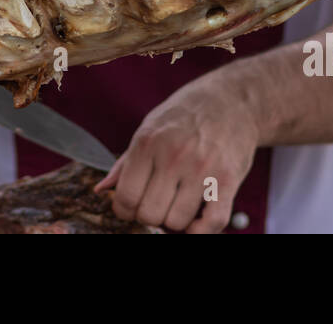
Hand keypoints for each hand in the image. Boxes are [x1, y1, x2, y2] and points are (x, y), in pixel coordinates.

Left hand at [95, 68, 259, 232]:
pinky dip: (200, 232)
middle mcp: (173, 157)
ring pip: (177, 222)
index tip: (130, 207)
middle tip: (155, 204)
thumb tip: (101, 190)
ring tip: (176, 205)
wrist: (232, 100)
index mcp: (148, 143)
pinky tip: (195, 222)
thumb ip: (125, 162)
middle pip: (149, 214)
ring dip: (174, 221)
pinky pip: (212, 223)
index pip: (126, 196)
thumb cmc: (186, 114)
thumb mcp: (149, 127)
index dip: (123, 210)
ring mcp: (202, 169)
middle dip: (148, 216)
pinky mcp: (228, 180)